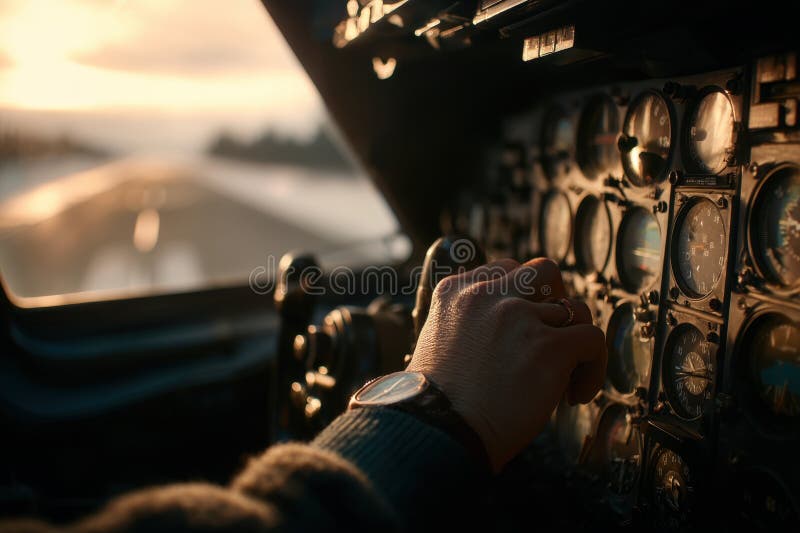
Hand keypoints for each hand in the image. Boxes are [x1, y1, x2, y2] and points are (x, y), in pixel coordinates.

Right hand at [406, 258, 606, 470]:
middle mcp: (487, 295)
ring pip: (576, 308)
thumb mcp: (439, 344)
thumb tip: (508, 339)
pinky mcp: (548, 345)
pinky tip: (574, 396)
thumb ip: (470, 326)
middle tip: (551, 339)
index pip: (506, 271)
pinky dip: (594, 368)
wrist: (437, 431)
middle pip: (544, 272)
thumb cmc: (433, 404)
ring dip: (576, 340)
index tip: (526, 328)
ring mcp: (519, 316)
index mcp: (455, 291)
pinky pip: (593, 340)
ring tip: (567, 376)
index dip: (524, 299)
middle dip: (555, 302)